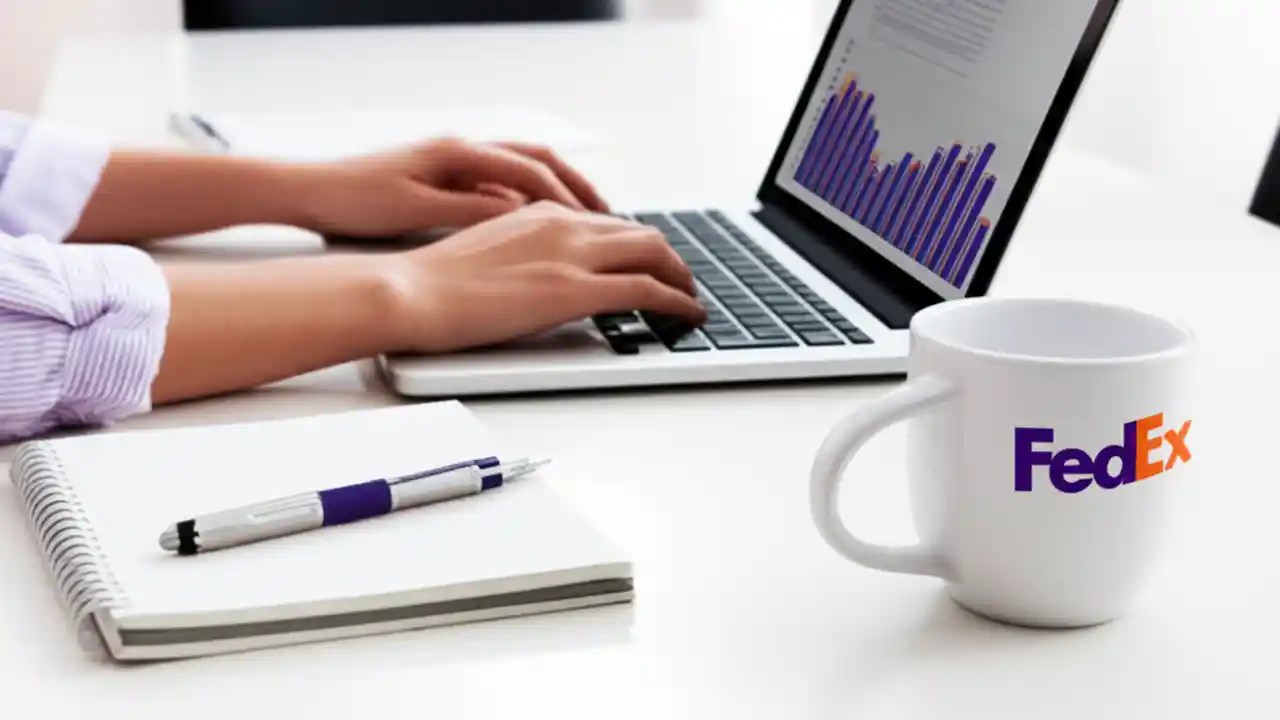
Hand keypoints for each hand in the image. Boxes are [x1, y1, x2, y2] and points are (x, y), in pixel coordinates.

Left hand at [298, 138, 609, 236]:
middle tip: (610, 215)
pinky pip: (501, 184)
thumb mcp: (416, 209)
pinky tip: (540, 226)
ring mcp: (454, 162)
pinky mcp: (444, 179)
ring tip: (587, 219)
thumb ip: (471, 209)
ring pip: (521, 170)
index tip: (598, 222)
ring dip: (557, 191)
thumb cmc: (353, 199)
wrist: (308, 191)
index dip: (568, 197)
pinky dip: (529, 200)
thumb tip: (520, 215)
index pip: (530, 171)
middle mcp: (460, 150)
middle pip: (537, 161)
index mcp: (457, 153)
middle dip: (577, 186)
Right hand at [381, 201, 704, 353]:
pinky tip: (687, 315)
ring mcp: (570, 255)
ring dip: (679, 277)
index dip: (634, 244)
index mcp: (537, 213)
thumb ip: (518, 251)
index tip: (646, 263)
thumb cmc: (431, 282)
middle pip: (638, 232)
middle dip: (667, 258)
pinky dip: (676, 300)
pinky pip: (646, 289)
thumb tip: (533, 269)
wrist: (409, 291)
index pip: (605, 223)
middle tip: (679, 282)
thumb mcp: (482, 250)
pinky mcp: (573, 290)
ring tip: (689, 300)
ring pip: (652, 252)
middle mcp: (561, 225)